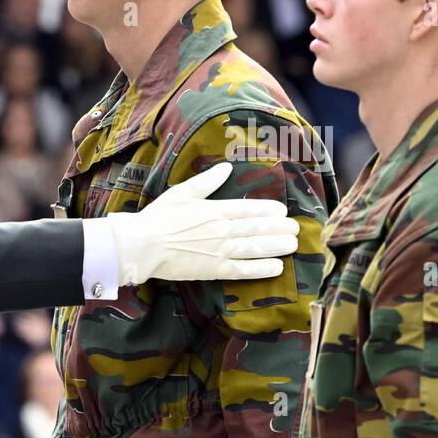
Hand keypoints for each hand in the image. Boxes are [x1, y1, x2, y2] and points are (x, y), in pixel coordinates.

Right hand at [106, 162, 298, 285]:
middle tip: (295, 229)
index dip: (268, 210)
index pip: (249, 208)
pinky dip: (262, 268)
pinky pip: (244, 270)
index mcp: (214, 210)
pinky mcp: (214, 270)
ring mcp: (220, 251)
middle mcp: (222, 229)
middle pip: (258, 228)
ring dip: (277, 246)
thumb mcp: (181, 193)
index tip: (282, 211)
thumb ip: (206, 181)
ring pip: (256, 247)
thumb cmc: (157, 218)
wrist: (142, 245)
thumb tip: (226, 168)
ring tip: (292, 244)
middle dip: (279, 228)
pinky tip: (277, 267)